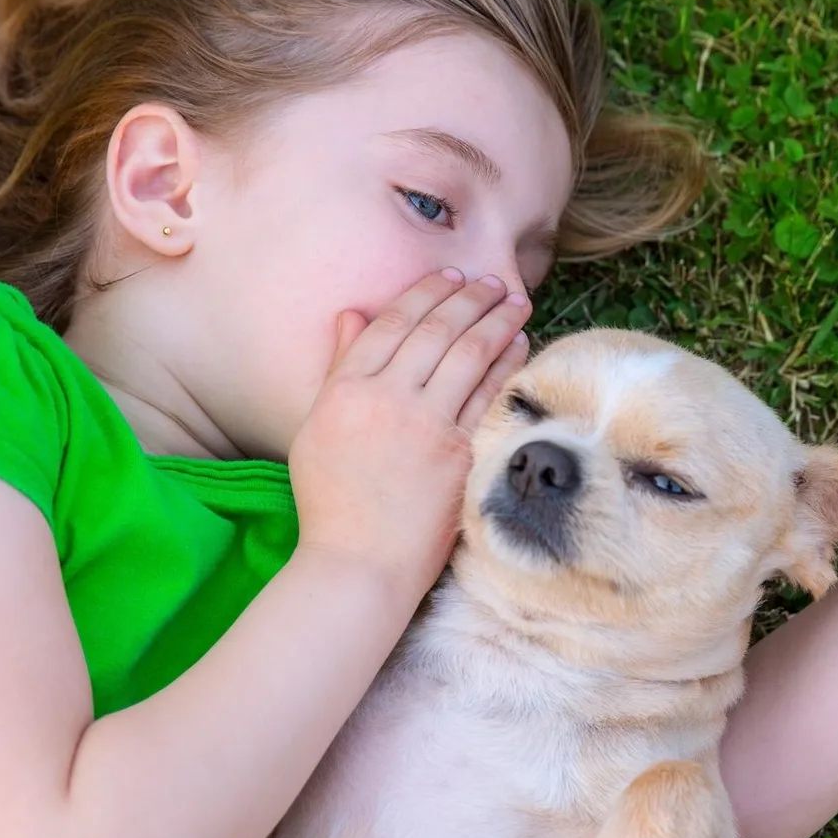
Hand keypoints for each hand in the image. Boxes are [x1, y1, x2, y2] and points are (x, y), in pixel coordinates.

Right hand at [288, 268, 531, 594]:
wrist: (359, 560)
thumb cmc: (332, 499)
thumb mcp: (318, 426)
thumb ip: (339, 367)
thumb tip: (354, 313)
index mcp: (346, 389)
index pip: (392, 323)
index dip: (425, 293)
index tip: (449, 276)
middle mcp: (387, 398)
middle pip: (436, 331)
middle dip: (470, 297)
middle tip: (493, 282)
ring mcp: (426, 425)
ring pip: (469, 355)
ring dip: (496, 321)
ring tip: (515, 301)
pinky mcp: (459, 453)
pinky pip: (489, 396)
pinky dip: (507, 364)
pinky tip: (520, 345)